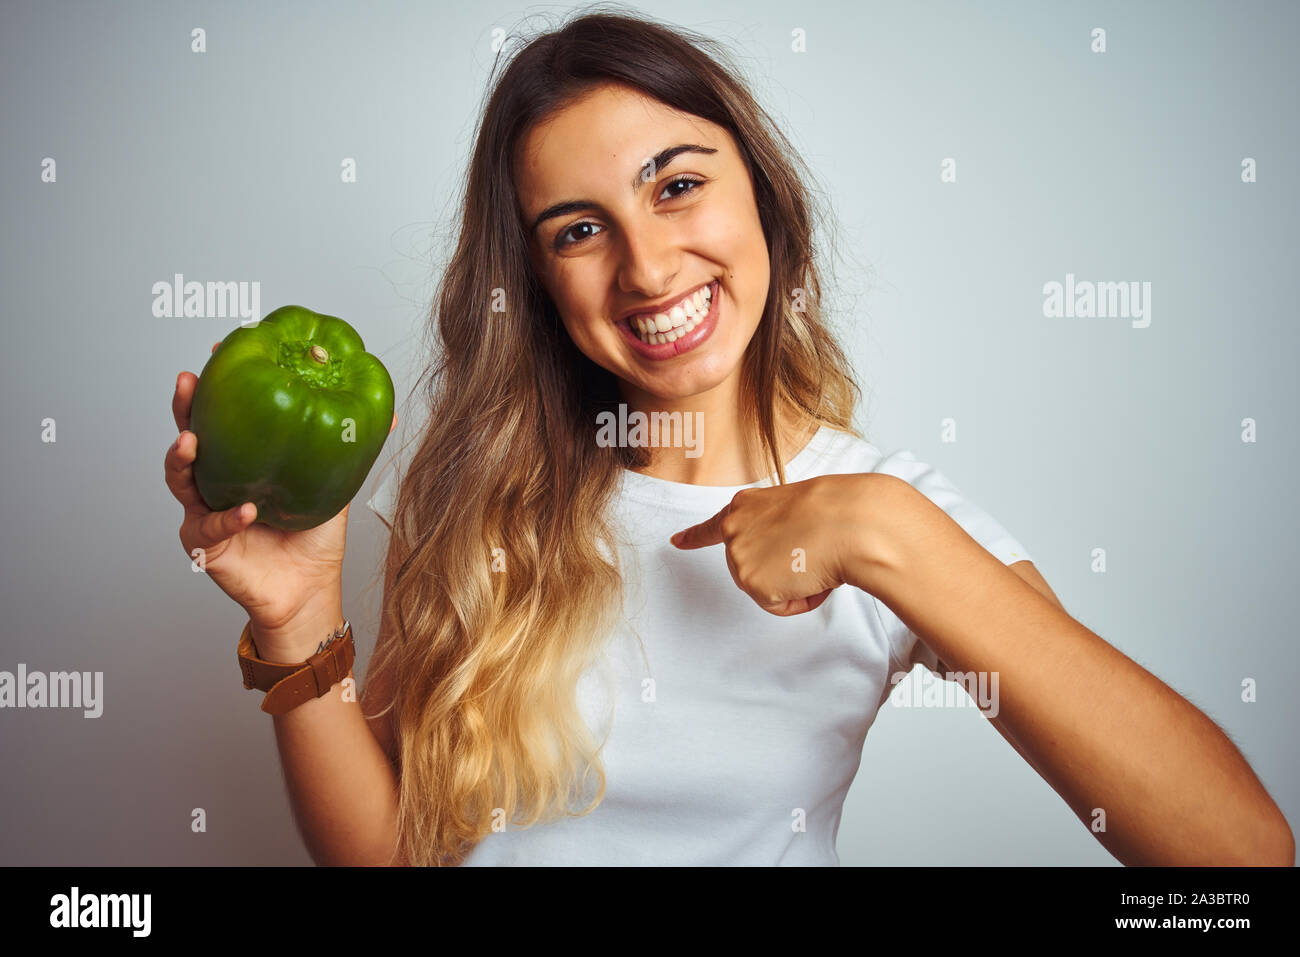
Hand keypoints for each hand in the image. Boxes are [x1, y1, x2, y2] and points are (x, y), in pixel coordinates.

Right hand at [164, 342, 397, 650]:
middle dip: (184, 407)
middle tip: (188, 382)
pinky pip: (210, 527)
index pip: (223, 413)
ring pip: (180, 477)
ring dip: (183, 457)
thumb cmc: (314, 536)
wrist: (308, 587)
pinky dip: (227, 517)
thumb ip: (351, 448)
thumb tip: (391, 411)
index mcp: (241, 458)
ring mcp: (203, 509)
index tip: (219, 350)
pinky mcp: (203, 543)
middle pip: (188, 434)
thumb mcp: (335, 483)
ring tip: (191, 440)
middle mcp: (215, 479)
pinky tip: (245, 510)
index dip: (217, 382)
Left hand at [670, 473, 882, 616]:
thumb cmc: (839, 511)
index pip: (714, 526)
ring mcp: (739, 557)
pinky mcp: (752, 583)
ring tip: (815, 559)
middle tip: (809, 553)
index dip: (694, 536)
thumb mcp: (799, 508)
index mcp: (745, 506)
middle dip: (781, 570)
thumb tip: (793, 551)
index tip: (676, 541)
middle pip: (752, 569)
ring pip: (768, 589)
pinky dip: (801, 599)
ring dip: (794, 584)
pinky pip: (780, 606)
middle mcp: (733, 530)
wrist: (850, 522)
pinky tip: (813, 576)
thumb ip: (781, 528)